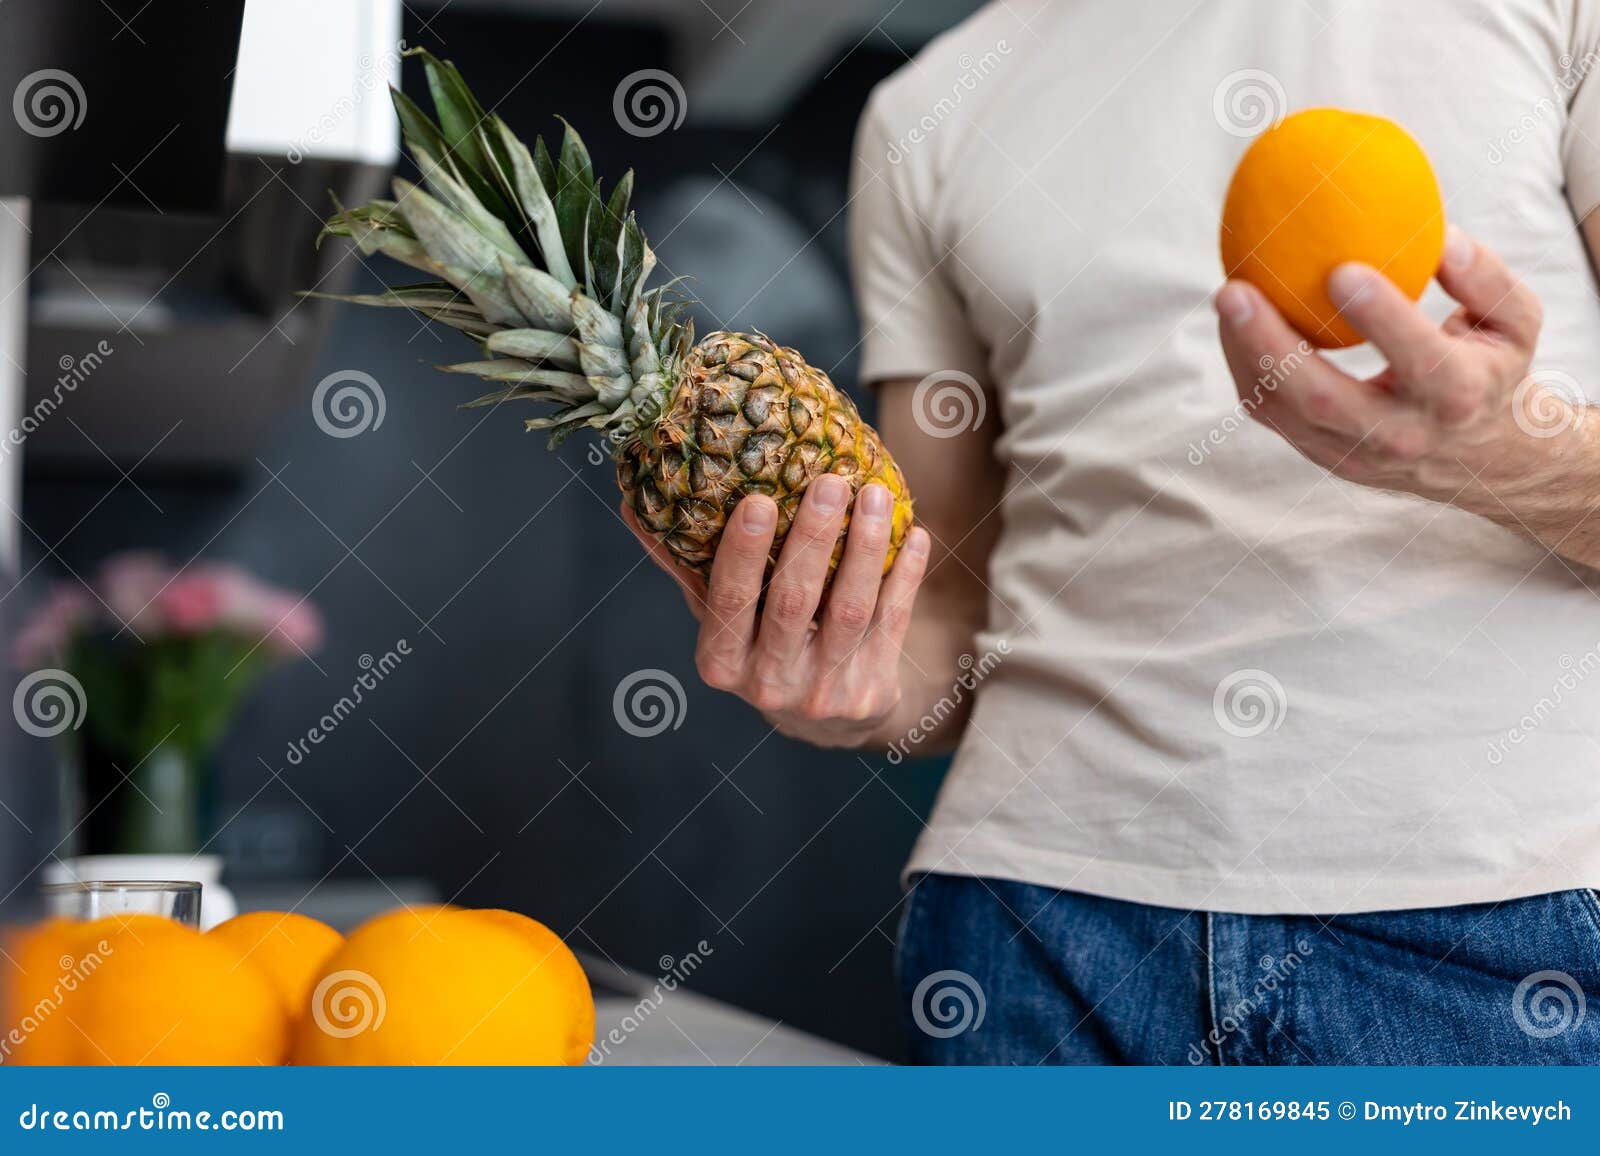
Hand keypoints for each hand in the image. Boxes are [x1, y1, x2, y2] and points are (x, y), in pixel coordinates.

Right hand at [622, 474, 931, 746]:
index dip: (744, 552)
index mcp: (721, 661)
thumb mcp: (719, 617)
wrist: (824, 720)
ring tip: (874, 493)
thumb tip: (634, 502)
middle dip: (814, 537)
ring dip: (867, 547)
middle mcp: (768, 682)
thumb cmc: (760, 645)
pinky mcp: (872, 692)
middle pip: (793, 601)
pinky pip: (892, 624)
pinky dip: (905, 575)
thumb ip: (686, 566)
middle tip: (830, 480)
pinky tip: (913, 532)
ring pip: (850, 609)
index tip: (759, 500)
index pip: (728, 601)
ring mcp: (824, 691)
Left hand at [1214, 226, 1565, 513]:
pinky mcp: (1320, 455)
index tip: (1342, 269)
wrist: (1480, 457)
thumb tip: (1438, 233)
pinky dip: (1246, 366)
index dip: (1381, 317)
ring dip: (1244, 354)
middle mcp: (1400, 434)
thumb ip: (1485, 279)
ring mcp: (1352, 452)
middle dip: (1272, 345)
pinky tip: (1236, 319)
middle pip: (1323, 398)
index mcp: (1457, 396)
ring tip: (1228, 296)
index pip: (1419, 359)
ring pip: (1283, 411)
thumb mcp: (1516, 324)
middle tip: (1236, 290)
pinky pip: (1271, 412)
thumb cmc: (1493, 369)